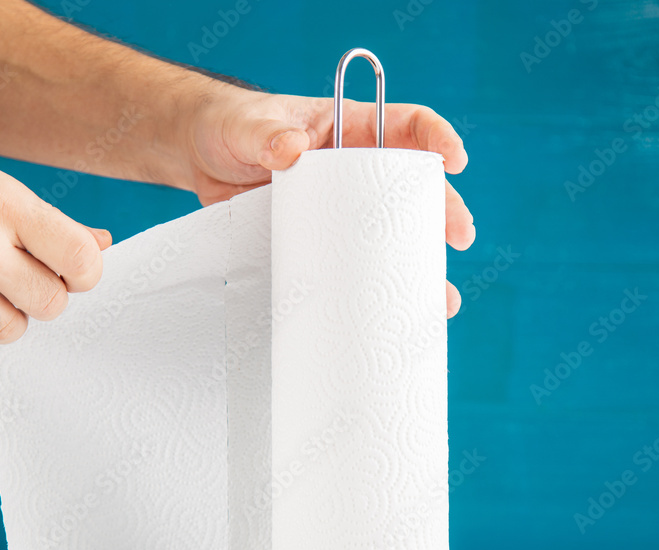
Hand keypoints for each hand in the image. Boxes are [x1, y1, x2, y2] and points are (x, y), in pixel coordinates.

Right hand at [0, 133, 110, 344]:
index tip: (72, 271)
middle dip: (42, 295)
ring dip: (5, 313)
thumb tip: (101, 245)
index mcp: (4, 205)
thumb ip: (49, 222)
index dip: (84, 273)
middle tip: (18, 276)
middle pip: (50, 303)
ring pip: (11, 329)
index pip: (79, 258)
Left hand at [175, 83, 474, 316]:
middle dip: (445, 212)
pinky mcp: (326, 240)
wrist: (199, 158)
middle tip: (459, 237)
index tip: (454, 160)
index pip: (408, 124)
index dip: (437, 138)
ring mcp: (345, 208)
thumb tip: (290, 152)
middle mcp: (359, 169)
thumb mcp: (245, 125)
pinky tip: (398, 315)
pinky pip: (360, 263)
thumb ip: (265, 134)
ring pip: (397, 235)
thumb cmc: (229, 126)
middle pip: (416, 188)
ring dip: (423, 267)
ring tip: (441, 299)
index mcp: (351, 127)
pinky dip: (380, 289)